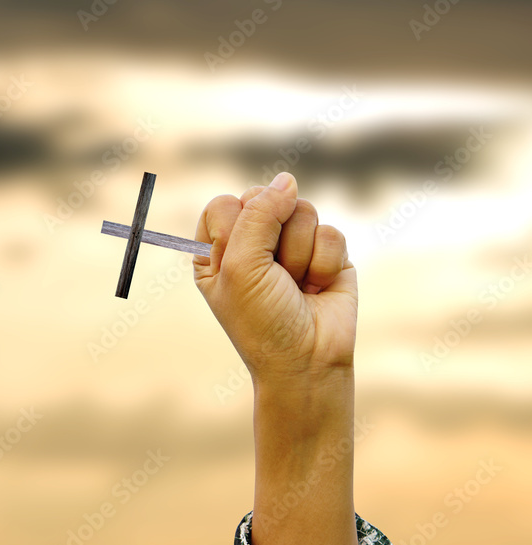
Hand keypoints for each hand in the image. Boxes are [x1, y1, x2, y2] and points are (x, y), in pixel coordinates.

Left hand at [192, 172, 356, 384]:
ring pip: (302, 210)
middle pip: (265, 199)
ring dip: (299, 254)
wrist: (307, 361)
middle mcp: (252, 244)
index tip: (241, 256)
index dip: (237, 223)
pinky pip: (331, 231)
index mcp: (216, 251)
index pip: (223, 203)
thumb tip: (287, 180)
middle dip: (273, 238)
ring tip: (295, 285)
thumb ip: (258, 215)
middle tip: (272, 274)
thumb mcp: (241, 266)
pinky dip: (325, 262)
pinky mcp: (326, 253)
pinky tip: (318, 287)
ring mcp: (290, 246)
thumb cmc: (262, 321)